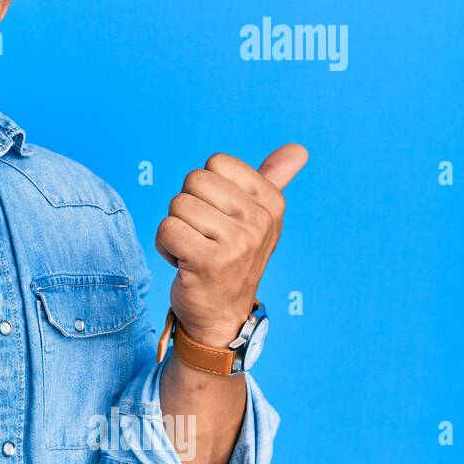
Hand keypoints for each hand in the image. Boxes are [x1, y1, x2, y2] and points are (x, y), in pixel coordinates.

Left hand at [155, 144, 307, 346]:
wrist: (222, 314)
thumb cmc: (234, 258)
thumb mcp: (259, 218)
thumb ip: (273, 180)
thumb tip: (298, 149)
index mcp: (272, 203)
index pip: (216, 162)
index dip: (206, 188)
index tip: (219, 217)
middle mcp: (259, 221)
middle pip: (194, 180)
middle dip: (187, 207)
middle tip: (203, 236)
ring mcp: (237, 242)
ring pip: (177, 205)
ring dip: (175, 229)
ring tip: (194, 250)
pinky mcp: (208, 262)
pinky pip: (167, 229)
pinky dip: (165, 246)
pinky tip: (183, 263)